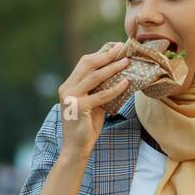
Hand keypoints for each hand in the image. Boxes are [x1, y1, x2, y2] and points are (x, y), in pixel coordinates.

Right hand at [56, 41, 130, 160]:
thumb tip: (119, 74)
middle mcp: (67, 88)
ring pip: (94, 77)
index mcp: (69, 85)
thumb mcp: (93, 104)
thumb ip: (99, 89)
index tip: (116, 46)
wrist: (76, 148)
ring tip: (127, 62)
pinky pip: (100, 95)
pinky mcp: (78, 108)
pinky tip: (126, 83)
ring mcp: (71, 97)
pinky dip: (115, 88)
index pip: (85, 62)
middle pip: (87, 63)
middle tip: (122, 48)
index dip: (101, 52)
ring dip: (112, 68)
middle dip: (106, 54)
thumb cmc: (86, 126)